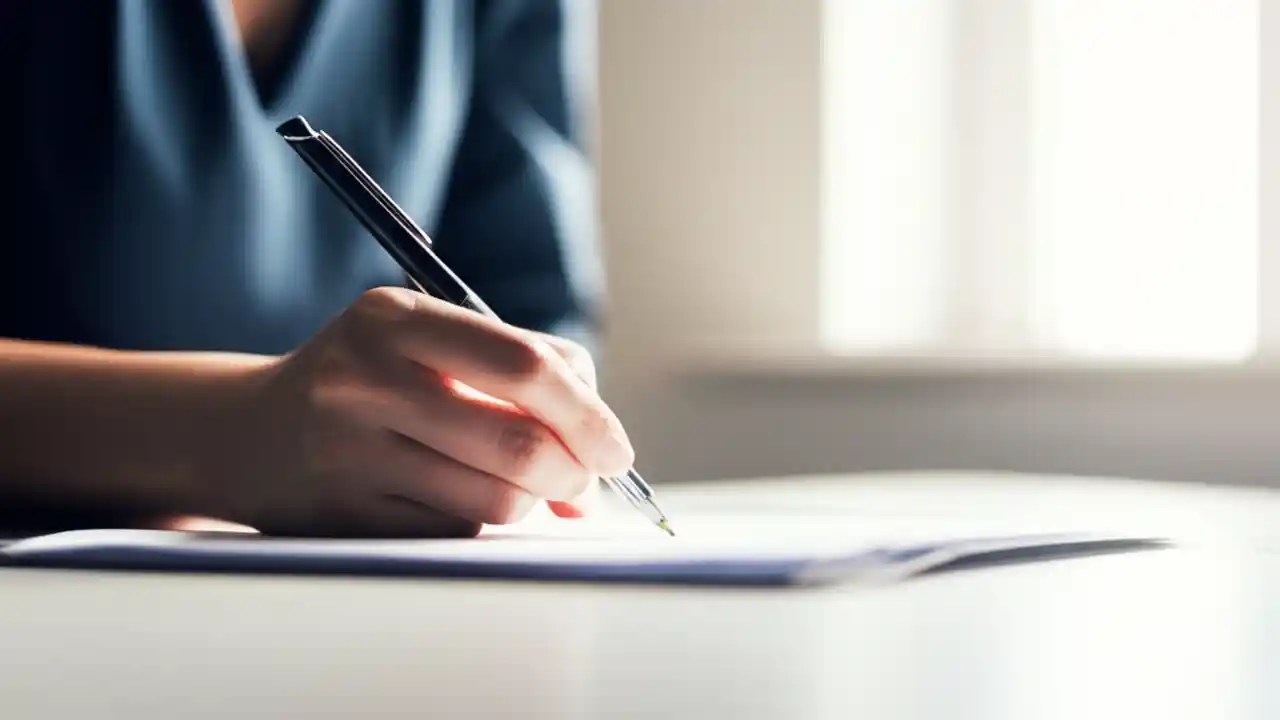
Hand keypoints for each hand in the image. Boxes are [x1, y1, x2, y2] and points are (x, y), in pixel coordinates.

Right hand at [217, 287, 632, 536]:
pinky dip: (480, 520)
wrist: (246, 432)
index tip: (616, 449)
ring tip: (516, 484)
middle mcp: (367, 378)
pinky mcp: (344, 513)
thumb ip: (519, 375)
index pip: (527, 366)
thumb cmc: (368, 381)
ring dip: (530, 501)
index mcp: (397, 319)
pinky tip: (457, 497)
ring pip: (496, 498)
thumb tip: (600, 456)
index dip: (590, 415)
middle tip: (583, 482)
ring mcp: (350, 449)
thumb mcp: (427, 342)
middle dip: (574, 473)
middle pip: (521, 443)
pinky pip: (456, 531)